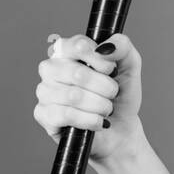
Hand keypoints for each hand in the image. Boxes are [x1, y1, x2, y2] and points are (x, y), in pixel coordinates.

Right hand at [34, 33, 144, 163]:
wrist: (120, 129)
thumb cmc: (121, 96)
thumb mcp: (130, 67)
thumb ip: (123, 47)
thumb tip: (106, 46)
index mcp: (70, 51)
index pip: (76, 44)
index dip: (98, 59)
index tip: (111, 70)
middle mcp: (52, 68)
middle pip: (77, 73)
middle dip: (105, 87)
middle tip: (112, 94)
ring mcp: (45, 91)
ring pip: (73, 96)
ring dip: (100, 105)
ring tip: (106, 109)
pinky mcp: (43, 115)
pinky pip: (67, 114)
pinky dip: (91, 120)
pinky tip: (99, 122)